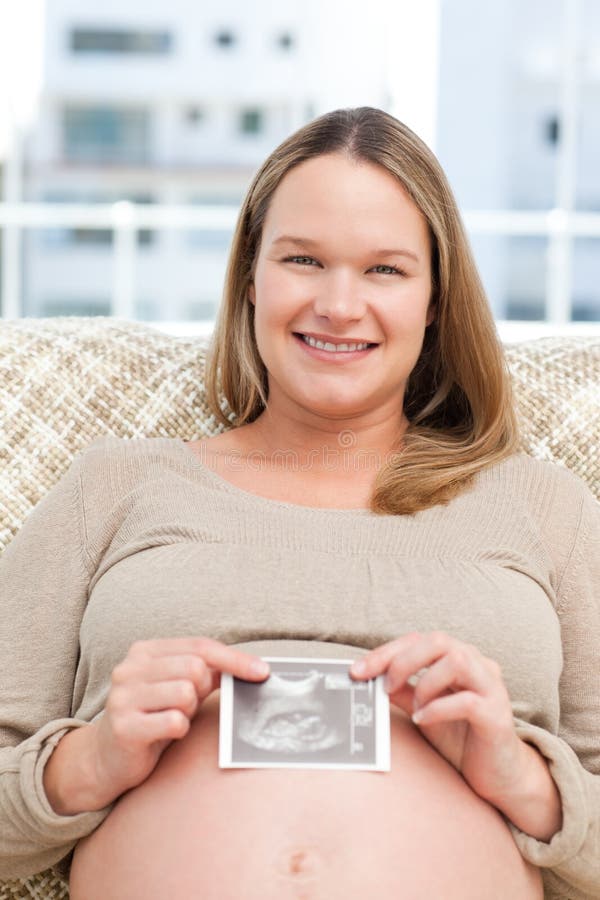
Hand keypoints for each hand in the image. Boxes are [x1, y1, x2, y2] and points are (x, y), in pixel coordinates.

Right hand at [88, 637, 268, 807]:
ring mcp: (123, 696)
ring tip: (170, 719)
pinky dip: (178, 729)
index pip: (200, 646)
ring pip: (185, 693)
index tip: (263, 672)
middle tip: (185, 706)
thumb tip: (252, 668)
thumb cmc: (151, 716)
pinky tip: (163, 733)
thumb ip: (205, 672)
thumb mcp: (177, 686)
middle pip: (194, 669)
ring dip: (187, 711)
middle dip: (201, 691)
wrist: (106, 758)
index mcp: (144, 651)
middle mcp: (129, 668)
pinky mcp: (124, 726)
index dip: (234, 659)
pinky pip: (174, 722)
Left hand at [350, 631, 524, 803]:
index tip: (358, 671)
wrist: (498, 776)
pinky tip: (423, 720)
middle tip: (384, 685)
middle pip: (438, 641)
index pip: (419, 640)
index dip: (386, 652)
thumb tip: (369, 678)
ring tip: (414, 707)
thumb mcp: (422, 710)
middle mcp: (478, 665)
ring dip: (425, 683)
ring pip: (457, 661)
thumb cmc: (461, 738)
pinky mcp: (497, 715)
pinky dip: (438, 708)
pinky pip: (467, 701)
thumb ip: (401, 691)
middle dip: (403, 660)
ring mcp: (491, 688)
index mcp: (459, 658)